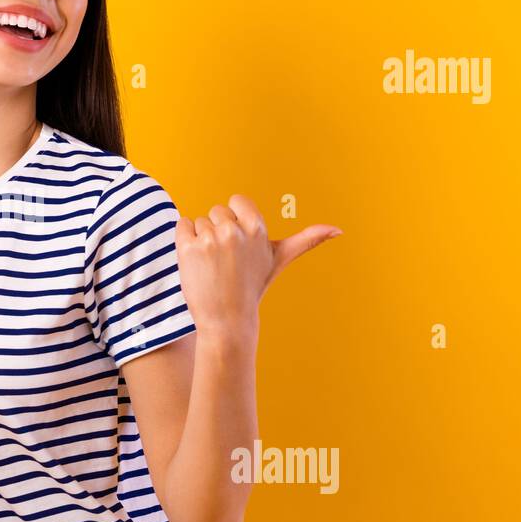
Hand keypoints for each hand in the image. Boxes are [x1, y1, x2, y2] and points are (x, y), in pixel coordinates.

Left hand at [175, 194, 340, 336]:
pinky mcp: (188, 248)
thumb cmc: (252, 287)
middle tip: (226, 260)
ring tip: (213, 265)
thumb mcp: (279, 260)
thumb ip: (307, 239)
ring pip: (199, 221)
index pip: (236, 201)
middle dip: (218, 231)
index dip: (235, 221)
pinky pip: (181, 226)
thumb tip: (339, 230)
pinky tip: (196, 262)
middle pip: (217, 211)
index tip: (239, 245)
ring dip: (201, 239)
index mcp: (257, 228)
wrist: (227, 320)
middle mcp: (234, 231)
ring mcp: (210, 239)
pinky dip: (184, 241)